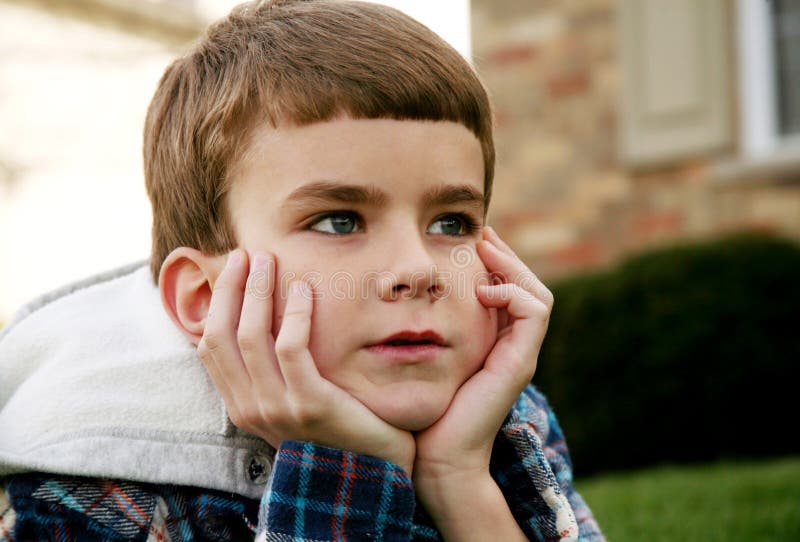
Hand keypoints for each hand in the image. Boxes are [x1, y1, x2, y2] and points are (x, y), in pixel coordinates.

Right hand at [197, 249, 415, 473]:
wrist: (369, 474)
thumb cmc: (335, 429)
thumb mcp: (292, 400)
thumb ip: (274, 370)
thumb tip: (265, 319)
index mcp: (241, 406)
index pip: (210, 346)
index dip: (218, 303)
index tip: (233, 268)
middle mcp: (250, 409)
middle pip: (222, 335)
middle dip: (232, 289)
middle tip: (248, 254)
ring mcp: (276, 409)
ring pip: (251, 336)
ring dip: (257, 292)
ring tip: (270, 261)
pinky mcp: (309, 405)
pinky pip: (292, 349)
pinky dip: (295, 315)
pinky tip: (305, 291)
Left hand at [412, 226, 552, 531]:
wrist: (432, 457)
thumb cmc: (417, 410)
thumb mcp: (415, 357)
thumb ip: (417, 329)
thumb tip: (394, 294)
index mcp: (491, 343)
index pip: (508, 290)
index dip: (493, 261)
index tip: (467, 238)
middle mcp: (511, 347)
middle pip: (527, 286)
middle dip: (505, 255)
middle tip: (480, 232)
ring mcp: (519, 356)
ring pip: (537, 295)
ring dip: (512, 266)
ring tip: (483, 247)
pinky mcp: (519, 364)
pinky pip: (534, 313)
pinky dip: (512, 293)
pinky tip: (481, 288)